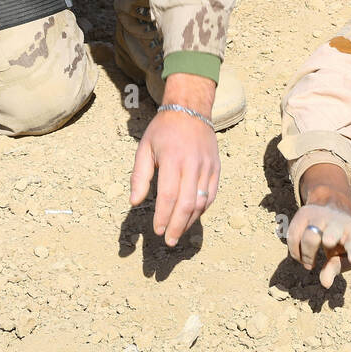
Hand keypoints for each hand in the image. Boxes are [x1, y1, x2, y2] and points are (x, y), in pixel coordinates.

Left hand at [129, 73, 218, 245]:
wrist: (191, 109)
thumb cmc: (163, 130)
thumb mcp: (144, 148)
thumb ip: (140, 176)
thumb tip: (134, 202)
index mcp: (172, 159)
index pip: (169, 195)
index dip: (163, 217)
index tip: (157, 231)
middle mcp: (193, 164)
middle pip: (187, 203)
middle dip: (178, 226)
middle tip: (169, 241)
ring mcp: (207, 167)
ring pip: (201, 202)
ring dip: (190, 221)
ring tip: (179, 233)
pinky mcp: (216, 168)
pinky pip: (212, 195)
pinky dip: (202, 210)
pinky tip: (192, 218)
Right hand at [289, 161, 350, 287]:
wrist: (332, 210)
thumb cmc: (341, 242)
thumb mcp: (343, 256)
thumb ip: (334, 269)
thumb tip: (325, 283)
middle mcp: (338, 222)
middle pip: (332, 231)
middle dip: (331, 236)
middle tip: (328, 242)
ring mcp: (320, 215)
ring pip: (309, 237)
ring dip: (307, 256)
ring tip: (310, 264)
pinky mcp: (303, 213)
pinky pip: (293, 236)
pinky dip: (295, 252)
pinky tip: (302, 256)